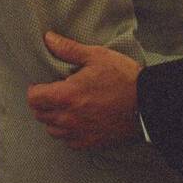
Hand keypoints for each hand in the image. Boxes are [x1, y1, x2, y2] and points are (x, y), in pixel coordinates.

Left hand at [26, 31, 142, 149]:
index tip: (43, 84)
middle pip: (40, 115)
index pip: (34, 98)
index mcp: (67, 95)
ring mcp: (78, 132)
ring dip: (54, 119)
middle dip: (43, 103)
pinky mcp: (89, 143)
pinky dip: (68, 132)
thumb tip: (49, 39)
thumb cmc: (124, 78)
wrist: (148, 104)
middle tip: (54, 93)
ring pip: (52, 130)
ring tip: (65, 107)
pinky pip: (68, 141)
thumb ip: (69, 49)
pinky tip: (77, 120)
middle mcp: (68, 118)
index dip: (35, 89)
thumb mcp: (97, 56)